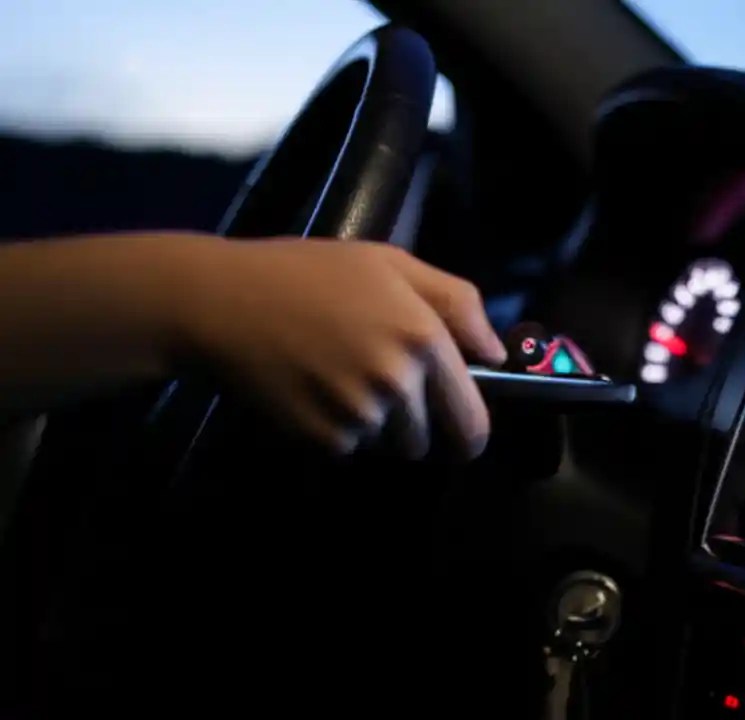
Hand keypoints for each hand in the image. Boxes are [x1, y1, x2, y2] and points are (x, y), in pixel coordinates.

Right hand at [181, 238, 505, 458]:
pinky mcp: (320, 439)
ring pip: (390, 447)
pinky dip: (338, 431)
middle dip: (416, 426)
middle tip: (380, 387)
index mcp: (424, 338)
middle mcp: (397, 383)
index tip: (457, 425)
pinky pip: (349, 450)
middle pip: (429, 441)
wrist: (220, 302)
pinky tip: (315, 390)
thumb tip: (495, 354)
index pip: (471, 420)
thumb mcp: (390, 264)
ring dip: (377, 428)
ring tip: (342, 378)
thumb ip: (456, 303)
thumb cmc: (309, 274)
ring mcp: (358, 416)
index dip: (468, 428)